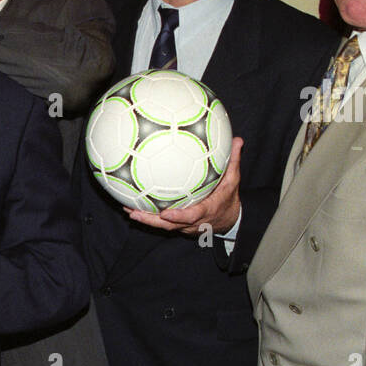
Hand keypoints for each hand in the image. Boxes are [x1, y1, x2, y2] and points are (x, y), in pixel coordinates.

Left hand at [127, 137, 242, 235]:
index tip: (166, 212)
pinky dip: (147, 216)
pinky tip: (131, 205)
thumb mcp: (234, 180)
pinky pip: (160, 222)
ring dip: (144, 219)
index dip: (179, 216)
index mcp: (206, 211)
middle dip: (151, 221)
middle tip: (134, 212)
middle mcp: (193, 222)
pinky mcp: (177, 225)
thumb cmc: (228, 197)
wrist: (228, 219)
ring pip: (162, 226)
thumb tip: (238, 139)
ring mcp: (183, 225)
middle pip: (169, 225)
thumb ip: (233, 161)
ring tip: (127, 208)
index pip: (192, 215)